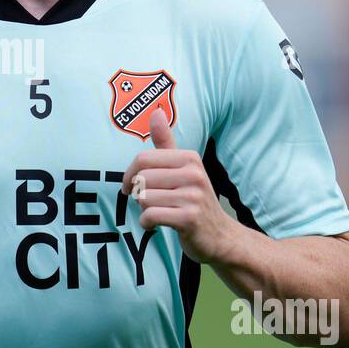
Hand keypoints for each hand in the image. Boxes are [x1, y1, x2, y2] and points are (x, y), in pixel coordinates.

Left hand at [122, 107, 233, 263]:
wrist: (220, 236)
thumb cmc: (194, 200)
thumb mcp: (182, 169)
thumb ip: (166, 143)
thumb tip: (156, 111)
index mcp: (189, 158)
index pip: (143, 158)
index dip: (129, 175)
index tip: (130, 186)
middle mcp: (194, 173)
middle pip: (141, 179)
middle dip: (138, 194)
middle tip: (152, 202)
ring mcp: (193, 196)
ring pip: (143, 198)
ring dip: (144, 210)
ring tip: (160, 212)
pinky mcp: (189, 218)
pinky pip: (150, 216)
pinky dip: (147, 224)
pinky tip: (156, 225)